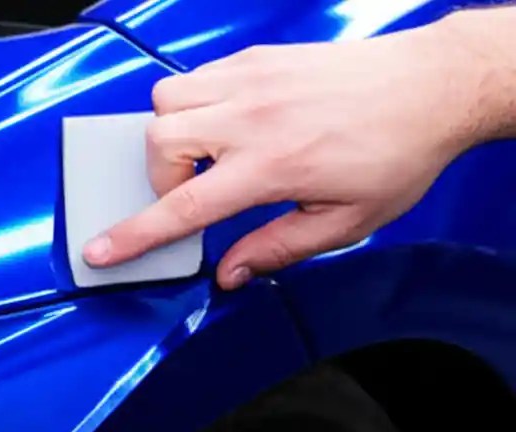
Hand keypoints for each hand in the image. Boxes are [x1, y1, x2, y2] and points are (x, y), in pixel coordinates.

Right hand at [83, 22, 487, 288]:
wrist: (431, 87)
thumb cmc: (396, 152)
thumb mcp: (344, 222)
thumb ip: (277, 249)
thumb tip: (231, 273)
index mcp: (269, 168)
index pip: (182, 208)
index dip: (134, 234)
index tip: (101, 248)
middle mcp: (251, 119)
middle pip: (158, 141)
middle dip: (159, 175)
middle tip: (192, 190)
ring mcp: (251, 81)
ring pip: (166, 99)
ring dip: (172, 131)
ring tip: (206, 152)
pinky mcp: (258, 57)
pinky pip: (197, 75)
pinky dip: (197, 102)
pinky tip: (228, 121)